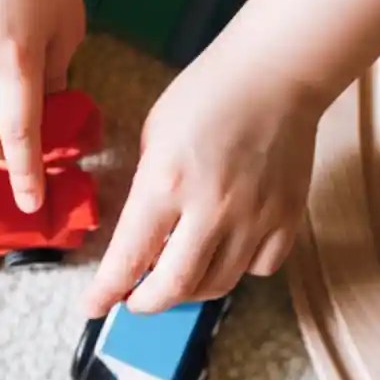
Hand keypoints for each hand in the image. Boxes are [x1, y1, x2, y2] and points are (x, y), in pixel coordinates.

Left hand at [80, 57, 322, 316]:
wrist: (275, 73)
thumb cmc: (209, 92)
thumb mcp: (156, 135)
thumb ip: (148, 188)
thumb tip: (145, 233)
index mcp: (165, 183)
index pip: (128, 258)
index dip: (106, 292)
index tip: (93, 306)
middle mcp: (209, 209)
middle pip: (174, 288)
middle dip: (146, 303)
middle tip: (136, 299)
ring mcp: (253, 218)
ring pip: (217, 285)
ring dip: (190, 289)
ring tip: (178, 276)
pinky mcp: (286, 217)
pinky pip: (260, 268)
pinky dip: (239, 269)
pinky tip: (228, 250)